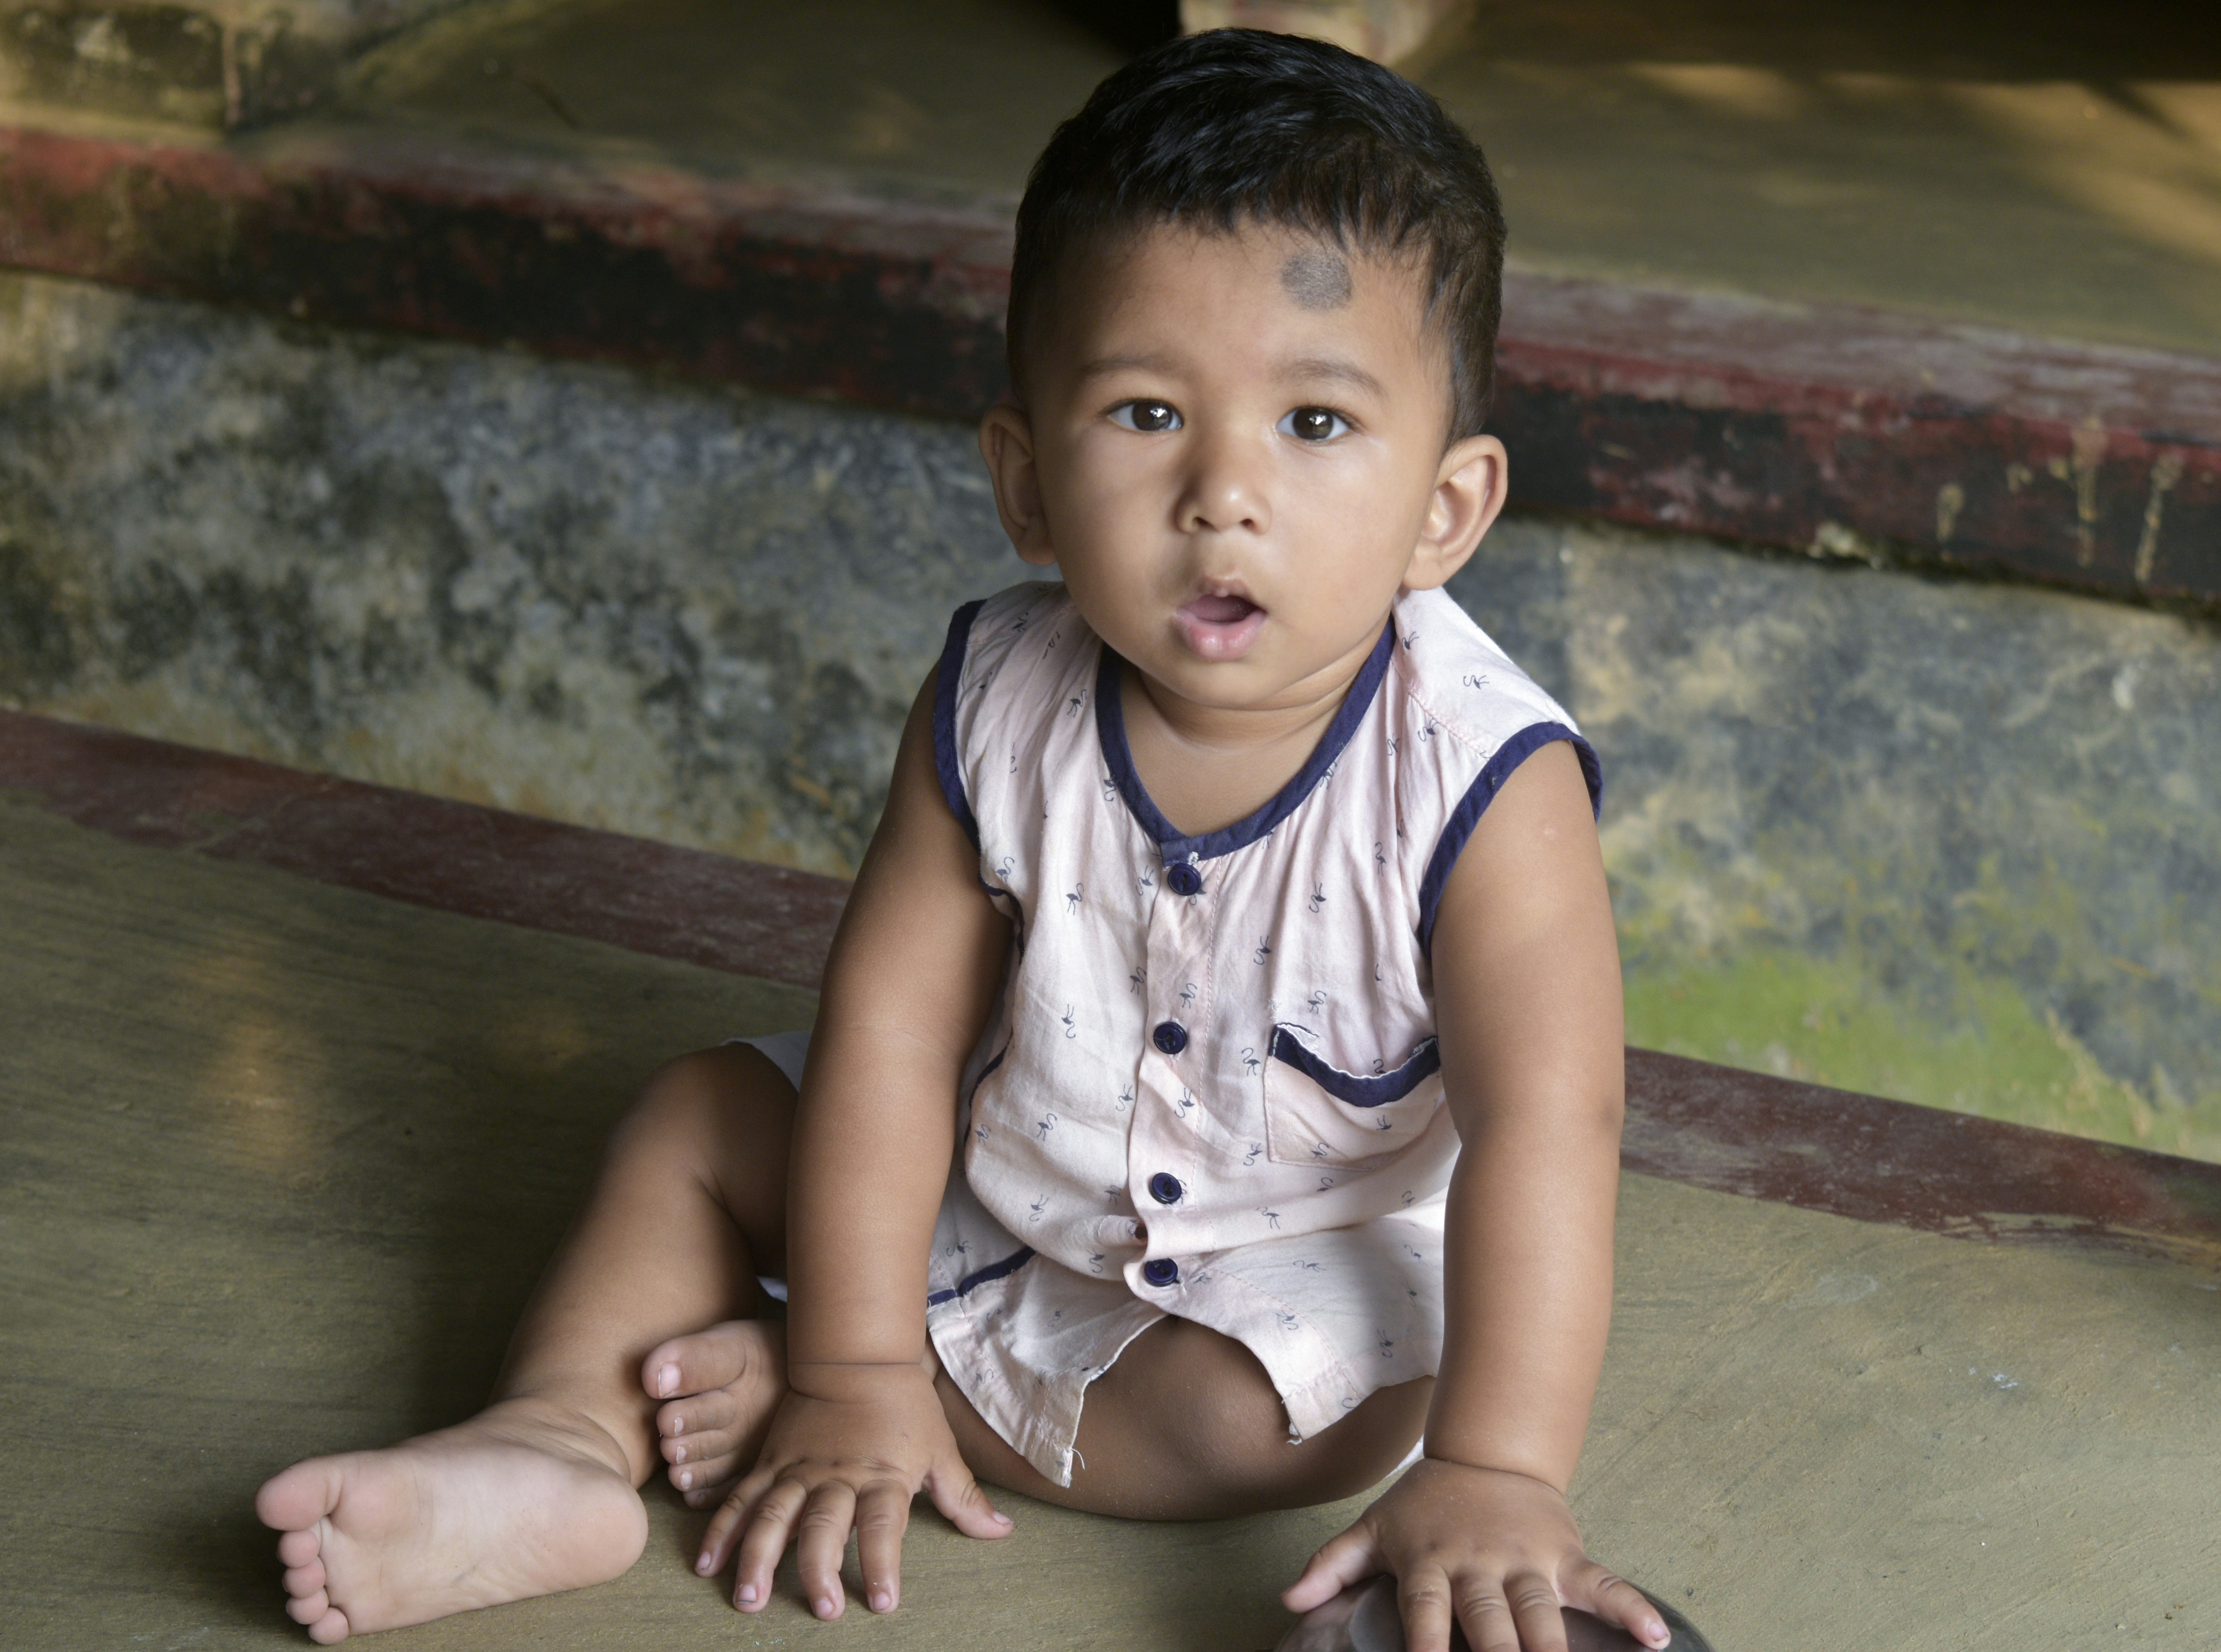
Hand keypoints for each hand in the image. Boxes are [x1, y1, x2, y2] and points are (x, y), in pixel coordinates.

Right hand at [694, 1360, 1012, 1618]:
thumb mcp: (939, 1448)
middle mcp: (838, 1475)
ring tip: (748, 1599)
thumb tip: (1002, 1531)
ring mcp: (799, 1469)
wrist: (857, 1353)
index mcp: (882, 1475)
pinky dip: (722, 1529)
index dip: (883, 1563)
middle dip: (819, 1568)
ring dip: (758, 1557)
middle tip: (821, 1608)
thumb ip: (963, 1497)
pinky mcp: (772, 1462)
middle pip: (825, 1525)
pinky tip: (707, 1564)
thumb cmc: (904, 1405)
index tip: (883, 1602)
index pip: (884, 1525)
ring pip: (773, 1515)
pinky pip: (742, 1496)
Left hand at [1281, 1459, 1667, 1651]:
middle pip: (1489, 1623)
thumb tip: (1287, 1602)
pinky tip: (1657, 1639)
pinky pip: (1602, 1585)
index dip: (1424, 1648)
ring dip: (1554, 1651)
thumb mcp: (1373, 1526)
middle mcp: (1480, 1566)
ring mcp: (1526, 1561)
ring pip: (1541, 1614)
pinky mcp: (1565, 1555)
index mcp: (1431, 1563)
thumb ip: (1332, 1566)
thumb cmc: (1426, 1501)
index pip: (1423, 1613)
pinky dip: (1631, 1610)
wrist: (1487, 1448)